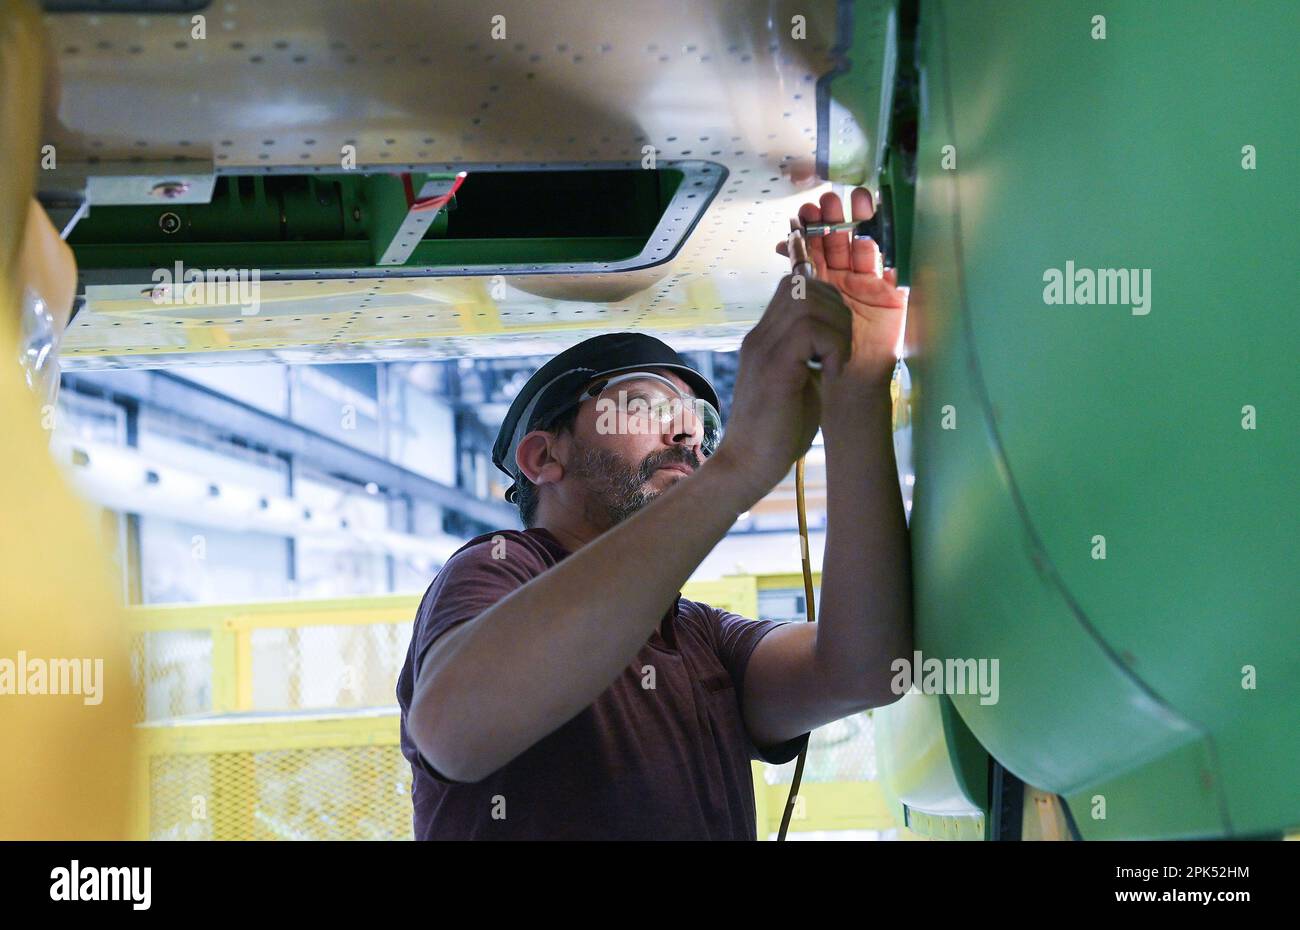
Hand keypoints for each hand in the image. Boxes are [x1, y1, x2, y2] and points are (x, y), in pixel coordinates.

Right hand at [711, 274, 852, 504]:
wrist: (749, 464)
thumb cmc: (777, 431)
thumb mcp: (798, 381)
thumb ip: (809, 355)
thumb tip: (833, 338)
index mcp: (765, 338)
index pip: (794, 285)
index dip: (826, 299)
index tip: (838, 337)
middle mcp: (760, 336)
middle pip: (801, 284)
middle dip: (837, 310)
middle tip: (841, 349)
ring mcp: (763, 348)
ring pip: (808, 301)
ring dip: (837, 328)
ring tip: (837, 362)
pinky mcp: (774, 366)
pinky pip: (810, 330)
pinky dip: (833, 347)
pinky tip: (830, 373)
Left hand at [776, 187, 907, 388]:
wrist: (842, 389)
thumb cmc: (817, 355)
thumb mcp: (800, 313)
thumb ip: (797, 278)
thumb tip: (783, 244)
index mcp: (819, 280)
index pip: (816, 243)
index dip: (813, 224)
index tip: (805, 209)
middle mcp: (844, 279)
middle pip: (842, 239)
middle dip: (837, 218)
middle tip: (830, 203)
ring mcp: (869, 287)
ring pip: (865, 250)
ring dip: (861, 229)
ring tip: (857, 211)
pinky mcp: (891, 299)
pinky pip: (891, 272)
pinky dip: (884, 258)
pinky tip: (871, 249)